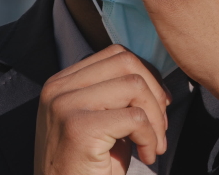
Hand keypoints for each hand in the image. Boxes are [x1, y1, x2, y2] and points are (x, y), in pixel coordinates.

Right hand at [34, 44, 171, 174]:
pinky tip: (146, 155)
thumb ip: (115, 95)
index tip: (159, 105)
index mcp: (62, 83)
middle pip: (126, 62)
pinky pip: (135, 117)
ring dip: (155, 118)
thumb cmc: (88, 169)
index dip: (147, 76)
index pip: (116, 55)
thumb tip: (155, 79)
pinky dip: (150, 138)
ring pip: (134, 85)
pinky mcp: (79, 128)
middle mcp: (58, 89)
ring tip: (153, 145)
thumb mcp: (100, 122)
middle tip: (160, 127)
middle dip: (155, 93)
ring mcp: (66, 106)